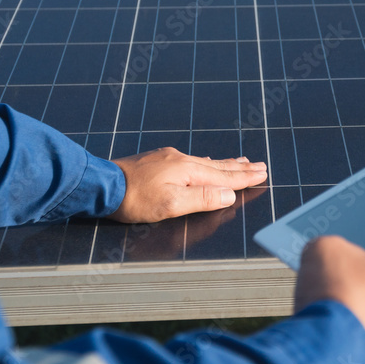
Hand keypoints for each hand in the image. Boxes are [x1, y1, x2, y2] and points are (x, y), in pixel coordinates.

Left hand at [110, 147, 267, 222]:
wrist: (102, 185)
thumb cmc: (134, 198)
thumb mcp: (171, 205)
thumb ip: (202, 199)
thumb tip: (228, 194)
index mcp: (188, 170)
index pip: (224, 175)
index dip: (244, 177)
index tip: (262, 173)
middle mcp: (181, 159)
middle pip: (218, 165)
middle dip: (240, 167)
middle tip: (259, 165)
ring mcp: (168, 158)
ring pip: (205, 161)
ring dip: (225, 163)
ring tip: (240, 161)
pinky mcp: (157, 160)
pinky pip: (191, 160)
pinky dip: (206, 163)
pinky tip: (205, 162)